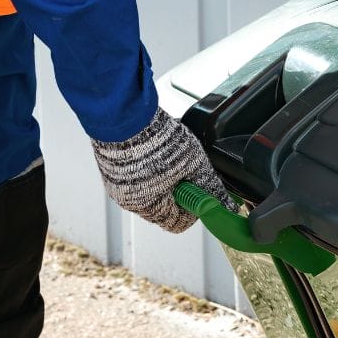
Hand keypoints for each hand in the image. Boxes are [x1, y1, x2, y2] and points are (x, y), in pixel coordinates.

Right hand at [91, 108, 238, 232]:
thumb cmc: (156, 140)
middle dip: (178, 190)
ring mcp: (117, 185)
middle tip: (184, 169)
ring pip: (148, 190)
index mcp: (149, 206)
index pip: (178, 223)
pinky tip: (153, 151)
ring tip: (168, 156)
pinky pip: (133, 177)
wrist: (125, 114)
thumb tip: (227, 204)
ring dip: (162, 178)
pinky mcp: (110, 169)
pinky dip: (145, 168)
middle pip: (163, 207)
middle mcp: (129, 201)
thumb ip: (211, 187)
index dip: (194, 208)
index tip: (200, 191)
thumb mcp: (194, 164)